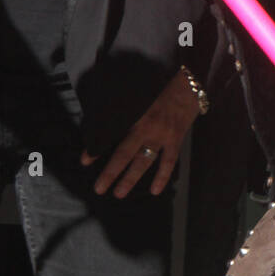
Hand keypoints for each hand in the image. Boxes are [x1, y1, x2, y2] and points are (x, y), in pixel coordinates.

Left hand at [83, 70, 202, 198]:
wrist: (190, 81)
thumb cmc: (162, 82)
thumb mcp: (139, 91)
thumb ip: (125, 105)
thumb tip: (107, 117)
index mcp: (134, 113)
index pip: (110, 134)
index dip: (96, 148)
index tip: (84, 161)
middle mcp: (146, 127)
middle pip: (124, 154)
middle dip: (110, 172)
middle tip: (99, 189)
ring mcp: (161, 135)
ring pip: (143, 161)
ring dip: (130, 178)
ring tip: (118, 193)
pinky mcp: (175, 138)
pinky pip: (168, 162)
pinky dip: (162, 177)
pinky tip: (154, 191)